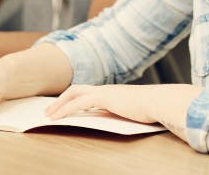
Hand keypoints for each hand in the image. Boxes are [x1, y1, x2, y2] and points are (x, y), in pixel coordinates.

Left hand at [45, 84, 159, 121]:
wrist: (160, 102)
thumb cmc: (153, 109)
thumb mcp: (135, 112)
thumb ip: (125, 114)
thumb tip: (122, 120)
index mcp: (113, 93)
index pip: (88, 93)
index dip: (74, 99)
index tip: (64, 108)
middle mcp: (106, 89)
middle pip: (77, 90)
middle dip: (61, 100)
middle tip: (49, 111)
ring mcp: (104, 91)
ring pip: (74, 94)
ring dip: (59, 104)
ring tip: (48, 115)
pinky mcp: (103, 97)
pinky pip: (79, 103)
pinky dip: (66, 109)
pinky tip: (58, 117)